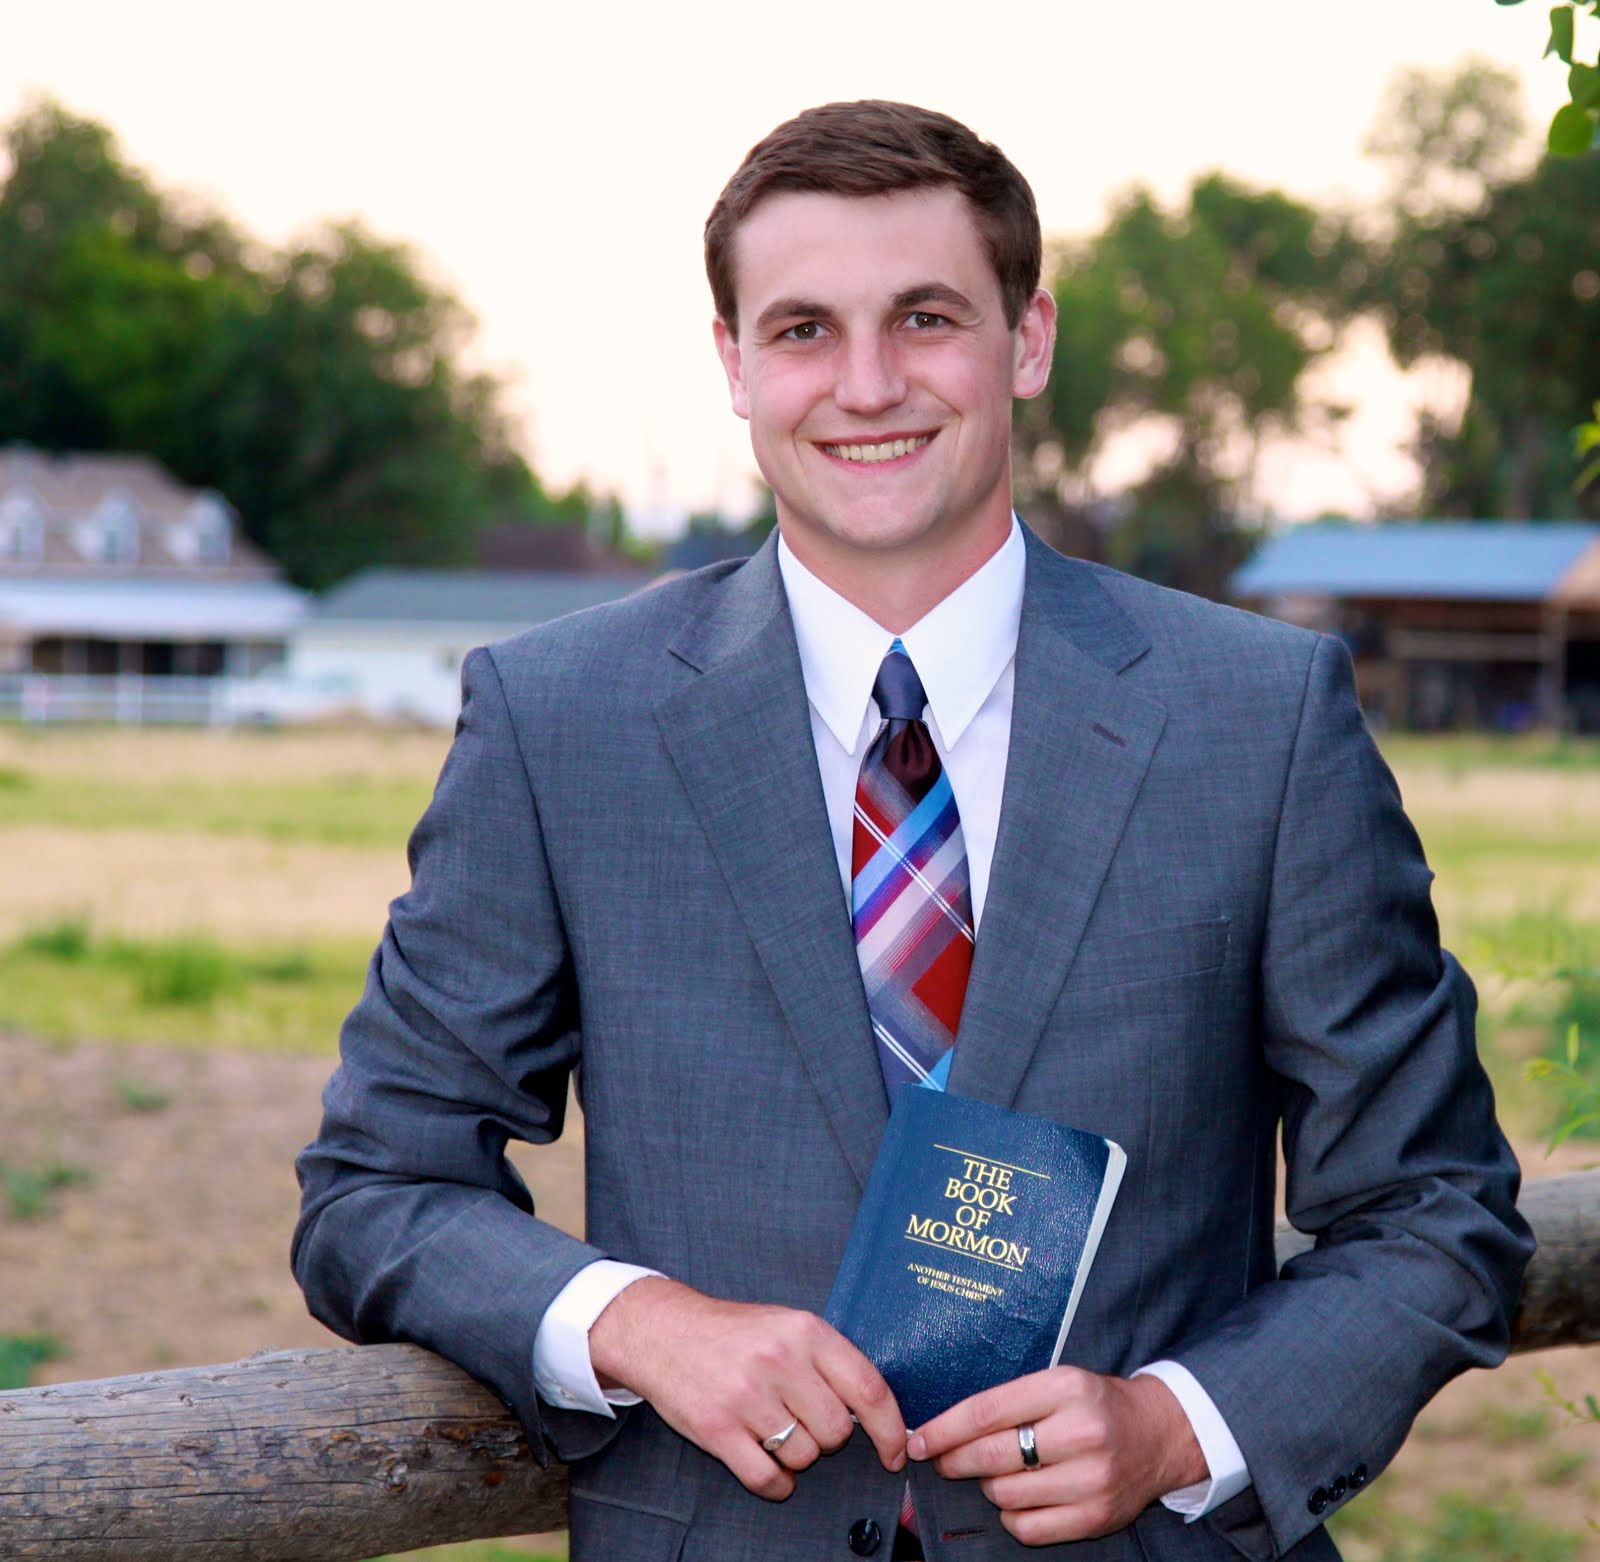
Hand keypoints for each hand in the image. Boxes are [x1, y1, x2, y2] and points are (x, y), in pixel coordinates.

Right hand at [588, 1276, 906, 1500]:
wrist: (663, 1332)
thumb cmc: (734, 1334)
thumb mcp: (787, 1325)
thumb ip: (828, 1360)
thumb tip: (877, 1411)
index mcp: (805, 1331)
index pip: (868, 1388)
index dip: (890, 1429)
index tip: (897, 1452)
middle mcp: (779, 1360)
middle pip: (836, 1432)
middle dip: (826, 1437)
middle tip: (802, 1420)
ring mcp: (746, 1395)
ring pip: (803, 1457)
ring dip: (795, 1455)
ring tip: (771, 1427)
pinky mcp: (718, 1428)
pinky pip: (767, 1479)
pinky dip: (774, 1482)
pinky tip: (764, 1460)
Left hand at [907, 1368, 1205, 1545]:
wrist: (1158, 1434)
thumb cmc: (1095, 1404)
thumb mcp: (1058, 1382)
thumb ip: (1009, 1400)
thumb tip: (945, 1428)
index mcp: (1065, 1388)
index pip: (986, 1411)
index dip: (943, 1429)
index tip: (918, 1441)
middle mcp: (1079, 1432)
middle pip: (991, 1456)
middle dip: (954, 1461)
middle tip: (941, 1460)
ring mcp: (1090, 1479)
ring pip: (1005, 1494)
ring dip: (988, 1486)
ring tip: (997, 1472)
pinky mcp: (1096, 1517)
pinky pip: (1027, 1527)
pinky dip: (1011, 1516)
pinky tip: (1019, 1498)